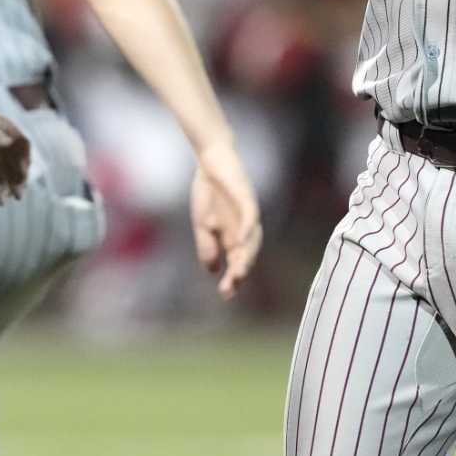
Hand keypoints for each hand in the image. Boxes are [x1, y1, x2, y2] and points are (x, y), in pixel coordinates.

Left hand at [0, 100, 30, 203]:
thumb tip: (9, 142)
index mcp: (5, 130)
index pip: (22, 146)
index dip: (24, 159)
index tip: (22, 173)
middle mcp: (3, 144)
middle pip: (17, 163)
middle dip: (19, 179)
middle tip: (17, 195)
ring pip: (7, 174)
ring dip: (8, 188)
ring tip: (3, 201)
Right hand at [189, 140, 261, 298]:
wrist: (210, 161)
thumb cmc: (209, 192)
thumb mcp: (202, 224)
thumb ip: (207, 246)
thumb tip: (212, 270)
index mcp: (233, 236)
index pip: (237, 262)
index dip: (233, 279)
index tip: (225, 295)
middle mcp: (244, 228)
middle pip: (247, 255)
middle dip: (239, 273)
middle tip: (230, 288)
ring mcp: (247, 214)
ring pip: (253, 239)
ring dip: (247, 256)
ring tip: (239, 272)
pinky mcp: (246, 197)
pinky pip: (251, 215)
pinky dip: (248, 228)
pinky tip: (241, 240)